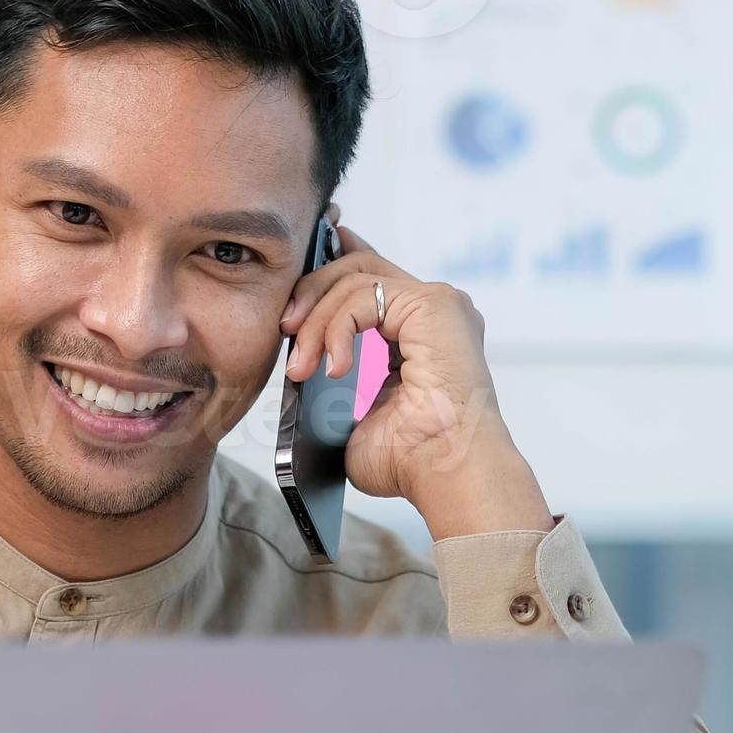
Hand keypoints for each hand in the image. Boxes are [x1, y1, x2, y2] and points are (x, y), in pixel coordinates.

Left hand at [279, 223, 553, 540]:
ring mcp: (439, 304)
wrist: (446, 471)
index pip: (375, 279)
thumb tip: (301, 368)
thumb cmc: (413, 460)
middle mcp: (437, 312)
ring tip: (303, 368)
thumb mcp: (356, 415)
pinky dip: (337, 328)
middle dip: (312, 293)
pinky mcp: (435, 304)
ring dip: (317, 324)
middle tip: (287, 330)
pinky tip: (335, 367)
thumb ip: (337, 380)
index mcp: (424, 333)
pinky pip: (363, 295)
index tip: (303, 267)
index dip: (336, 262)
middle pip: (360, 268)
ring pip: (355, 280)